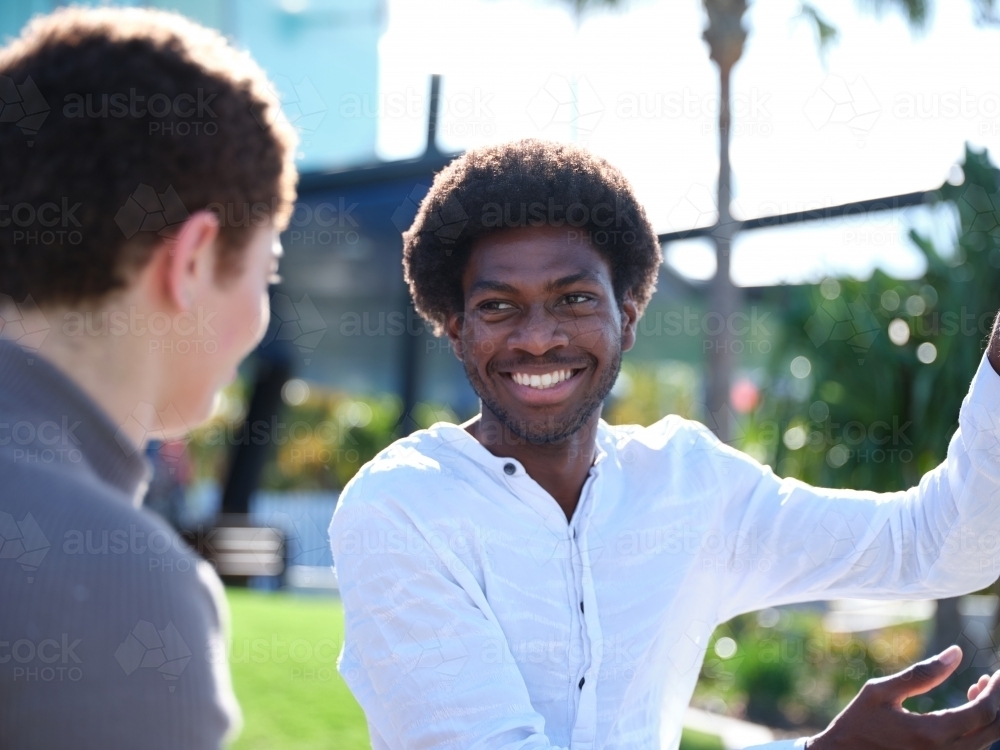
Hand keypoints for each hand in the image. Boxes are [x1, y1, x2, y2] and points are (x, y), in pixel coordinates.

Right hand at [806, 646, 999, 749]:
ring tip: (979, 687)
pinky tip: (967, 708)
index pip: (982, 712)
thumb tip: (956, 653)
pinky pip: (971, 747)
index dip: (995, 690)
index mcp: (931, 733)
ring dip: (988, 713)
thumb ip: (921, 674)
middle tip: (993, 678)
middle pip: (992, 729)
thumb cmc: (857, 724)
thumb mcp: (880, 692)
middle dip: (997, 700)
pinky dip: (977, 726)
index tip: (997, 671)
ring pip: (985, 740)